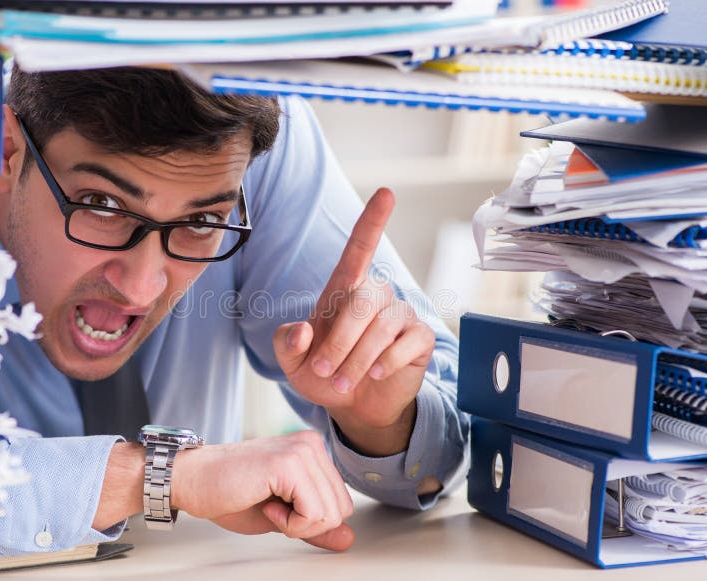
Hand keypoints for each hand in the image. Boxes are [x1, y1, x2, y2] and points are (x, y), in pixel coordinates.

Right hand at [171, 431, 353, 550]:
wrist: (191, 479)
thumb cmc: (230, 493)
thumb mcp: (282, 514)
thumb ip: (315, 523)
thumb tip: (348, 539)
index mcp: (313, 450)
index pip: (342, 502)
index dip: (311, 520)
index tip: (279, 506)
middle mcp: (312, 444)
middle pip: (341, 509)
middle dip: (308, 524)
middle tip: (273, 508)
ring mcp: (302, 450)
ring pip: (331, 514)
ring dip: (297, 524)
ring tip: (268, 504)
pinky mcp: (288, 464)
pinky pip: (313, 513)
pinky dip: (290, 523)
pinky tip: (266, 504)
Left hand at [273, 188, 436, 455]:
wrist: (354, 406)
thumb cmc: (324, 373)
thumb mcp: (292, 362)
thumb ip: (286, 343)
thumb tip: (302, 331)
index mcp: (344, 290)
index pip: (360, 248)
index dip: (373, 221)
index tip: (387, 193)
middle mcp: (376, 295)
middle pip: (362, 300)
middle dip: (339, 341)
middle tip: (323, 371)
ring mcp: (400, 314)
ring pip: (382, 325)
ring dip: (357, 359)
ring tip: (342, 383)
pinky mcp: (420, 337)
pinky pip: (407, 341)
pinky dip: (386, 361)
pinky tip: (375, 375)